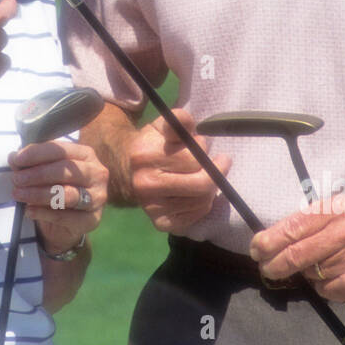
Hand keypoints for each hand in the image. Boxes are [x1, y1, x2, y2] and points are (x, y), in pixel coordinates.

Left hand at [9, 140, 107, 253]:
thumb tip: (14, 158)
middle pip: (65, 170)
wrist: (64, 225)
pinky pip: (65, 216)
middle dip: (37, 174)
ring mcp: (97, 197)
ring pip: (67, 194)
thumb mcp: (43, 173)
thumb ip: (30, 164)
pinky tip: (28, 211)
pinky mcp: (92, 220)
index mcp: (86, 155)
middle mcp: (97, 174)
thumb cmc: (55, 189)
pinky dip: (44, 213)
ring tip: (19, 195)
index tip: (16, 159)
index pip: (61, 150)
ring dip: (39, 194)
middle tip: (16, 180)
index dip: (37, 153)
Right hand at [127, 109, 231, 234]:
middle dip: (213, 171)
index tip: (205, 145)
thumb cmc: (154, 145)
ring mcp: (151, 208)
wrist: (129, 171)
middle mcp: (145, 185)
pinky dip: (203, 205)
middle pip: (201, 184)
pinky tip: (196, 194)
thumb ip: (180, 119)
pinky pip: (196, 217)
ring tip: (203, 177)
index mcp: (145, 157)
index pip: (193, 158)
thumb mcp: (163, 126)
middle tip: (216, 163)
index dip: (203, 149)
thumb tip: (190, 125)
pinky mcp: (160, 224)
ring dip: (210, 189)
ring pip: (202, 201)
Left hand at [249, 195, 344, 303]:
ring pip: (311, 273)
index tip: (257, 248)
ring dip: (307, 272)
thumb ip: (311, 220)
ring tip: (322, 264)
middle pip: (296, 254)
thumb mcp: (341, 208)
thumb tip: (273, 240)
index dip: (269, 240)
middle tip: (266, 268)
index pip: (294, 227)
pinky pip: (325, 289)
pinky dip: (324, 285)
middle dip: (274, 264)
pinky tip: (337, 275)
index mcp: (336, 211)